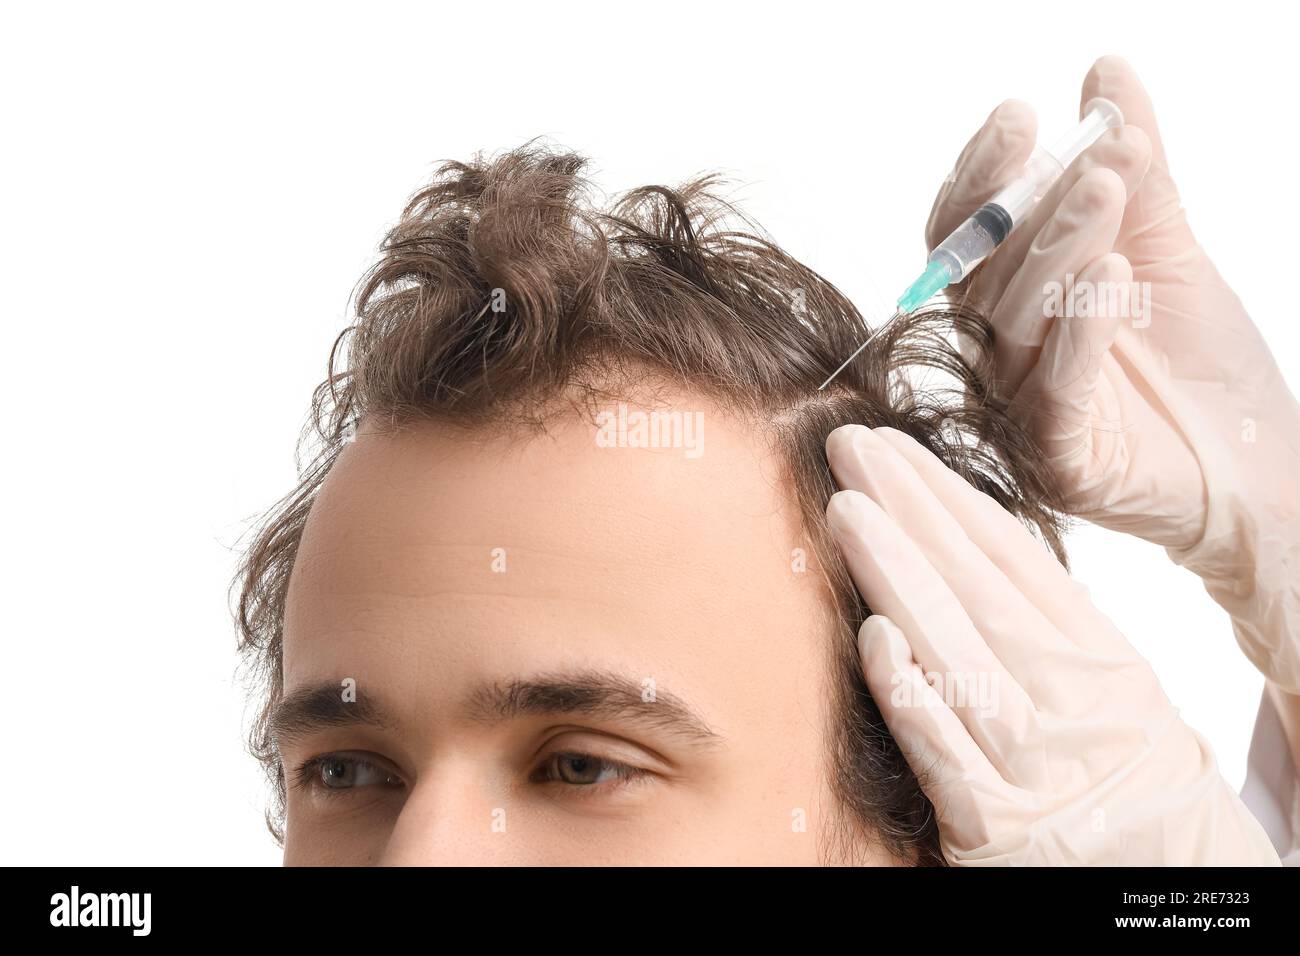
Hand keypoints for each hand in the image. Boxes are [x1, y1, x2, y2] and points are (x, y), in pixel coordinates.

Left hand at [825, 424, 1277, 864]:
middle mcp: (1074, 703)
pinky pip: (948, 755)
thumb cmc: (1152, 808)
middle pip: (976, 587)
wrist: (1199, 911)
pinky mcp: (1004, 832)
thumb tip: (974, 570)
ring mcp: (1038, 766)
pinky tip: (874, 638)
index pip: (1013, 562)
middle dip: (909, 510)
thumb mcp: (1125, 709)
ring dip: (896, 577)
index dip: (950, 499)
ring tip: (845, 511)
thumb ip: (1055, 644)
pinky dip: (912, 696)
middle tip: (849, 445)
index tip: (897, 451)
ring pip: (956, 651)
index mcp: (1105, 663)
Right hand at [928, 56, 1299, 689]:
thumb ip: (1135, 166)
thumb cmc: (1201, 361)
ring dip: (1058, 255)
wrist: (1255, 460)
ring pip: (1011, 326)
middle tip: (1091, 162)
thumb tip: (1105, 73)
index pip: (965, 235)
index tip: (1017, 115)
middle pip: (983, 276)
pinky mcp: (1055, 463)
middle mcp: (1000, 354)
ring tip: (1109, 195)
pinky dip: (1079, 337)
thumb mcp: (1169, 247)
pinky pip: (1052, 396)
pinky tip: (1113, 282)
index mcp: (1010, 302)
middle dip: (1029, 214)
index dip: (980, 178)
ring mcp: (1019, 411)